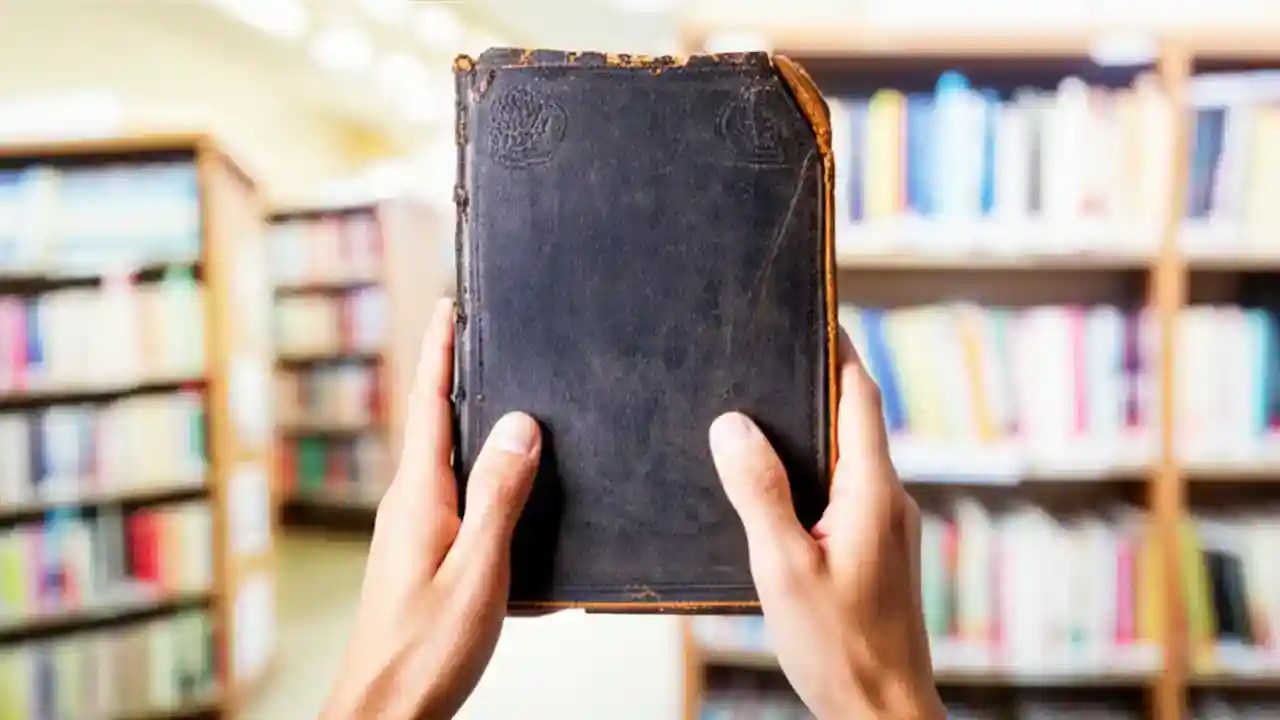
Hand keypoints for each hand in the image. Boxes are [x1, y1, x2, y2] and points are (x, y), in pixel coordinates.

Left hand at [322, 300, 540, 719]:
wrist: (385, 710)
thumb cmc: (425, 651)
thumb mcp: (478, 569)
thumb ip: (500, 495)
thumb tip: (520, 423)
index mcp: (419, 496)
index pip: (431, 404)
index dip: (441, 350)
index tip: (452, 304)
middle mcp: (410, 504)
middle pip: (438, 424)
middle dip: (462, 377)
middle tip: (488, 336)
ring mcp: (413, 531)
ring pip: (450, 462)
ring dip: (476, 428)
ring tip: (512, 403)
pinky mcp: (424, 556)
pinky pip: (458, 498)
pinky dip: (486, 480)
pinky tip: (515, 495)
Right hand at [708, 332, 944, 719]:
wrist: (884, 711)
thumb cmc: (839, 647)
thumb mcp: (783, 566)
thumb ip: (759, 492)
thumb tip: (733, 425)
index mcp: (871, 491)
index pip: (859, 396)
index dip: (838, 348)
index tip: (813, 310)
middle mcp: (888, 499)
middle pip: (856, 419)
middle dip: (817, 383)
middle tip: (769, 354)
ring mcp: (887, 526)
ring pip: (850, 457)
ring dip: (814, 430)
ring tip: (762, 414)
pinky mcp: (878, 550)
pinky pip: (847, 490)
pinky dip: (816, 471)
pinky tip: (778, 487)